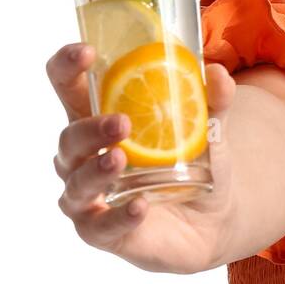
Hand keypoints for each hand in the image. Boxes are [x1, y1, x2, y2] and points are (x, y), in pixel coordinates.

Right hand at [48, 42, 237, 273]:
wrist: (214, 216)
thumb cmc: (195, 161)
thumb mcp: (210, 126)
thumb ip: (214, 100)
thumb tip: (218, 73)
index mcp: (99, 119)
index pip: (69, 88)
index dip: (67, 67)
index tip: (85, 51)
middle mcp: (84, 158)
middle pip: (69, 138)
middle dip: (89, 129)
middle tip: (120, 123)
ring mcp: (90, 197)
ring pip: (75, 184)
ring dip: (95, 171)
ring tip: (119, 160)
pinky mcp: (102, 232)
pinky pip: (100, 227)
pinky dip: (118, 216)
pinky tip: (140, 206)